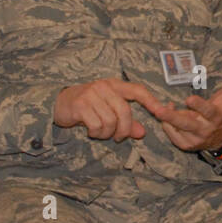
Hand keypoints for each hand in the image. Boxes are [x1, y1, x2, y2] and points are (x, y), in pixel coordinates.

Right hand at [54, 78, 169, 141]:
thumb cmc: (88, 107)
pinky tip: (91, 131)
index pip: (138, 90)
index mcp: (114, 85)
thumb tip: (142, 133)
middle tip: (119, 138)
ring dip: (107, 133)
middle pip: (124, 111)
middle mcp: (104, 87)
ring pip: (110, 121)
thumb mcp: (108, 111)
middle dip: (124, 129)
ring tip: (101, 132)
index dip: (151, 101)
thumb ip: (126, 121)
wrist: (59, 103)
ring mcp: (91, 94)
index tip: (162, 112)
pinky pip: (97, 126)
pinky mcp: (80, 105)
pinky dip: (96, 133)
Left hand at [152, 62, 221, 151]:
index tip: (189, 99)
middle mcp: (206, 129)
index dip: (199, 106)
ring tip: (157, 107)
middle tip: (159, 110)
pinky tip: (166, 114)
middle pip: (187, 124)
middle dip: (172, 117)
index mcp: (217, 116)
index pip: (208, 111)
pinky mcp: (186, 144)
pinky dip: (166, 124)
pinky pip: (172, 135)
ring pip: (176, 129)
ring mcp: (195, 139)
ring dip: (166, 118)